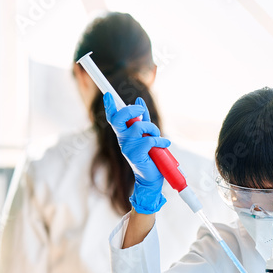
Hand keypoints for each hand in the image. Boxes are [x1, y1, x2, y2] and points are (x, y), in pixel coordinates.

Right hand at [103, 93, 169, 213]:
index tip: (108, 94)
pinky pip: (149, 140)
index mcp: (123, 133)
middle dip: (132, 110)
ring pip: (139, 126)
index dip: (109, 106)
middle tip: (141, 110)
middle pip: (120, 118)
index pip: (113, 118)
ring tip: (158, 137)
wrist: (151, 177)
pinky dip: (160, 141)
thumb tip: (139, 100)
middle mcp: (122, 139)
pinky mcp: (135, 154)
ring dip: (153, 129)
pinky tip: (164, 146)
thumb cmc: (150, 155)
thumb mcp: (147, 133)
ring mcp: (127, 147)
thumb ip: (143, 117)